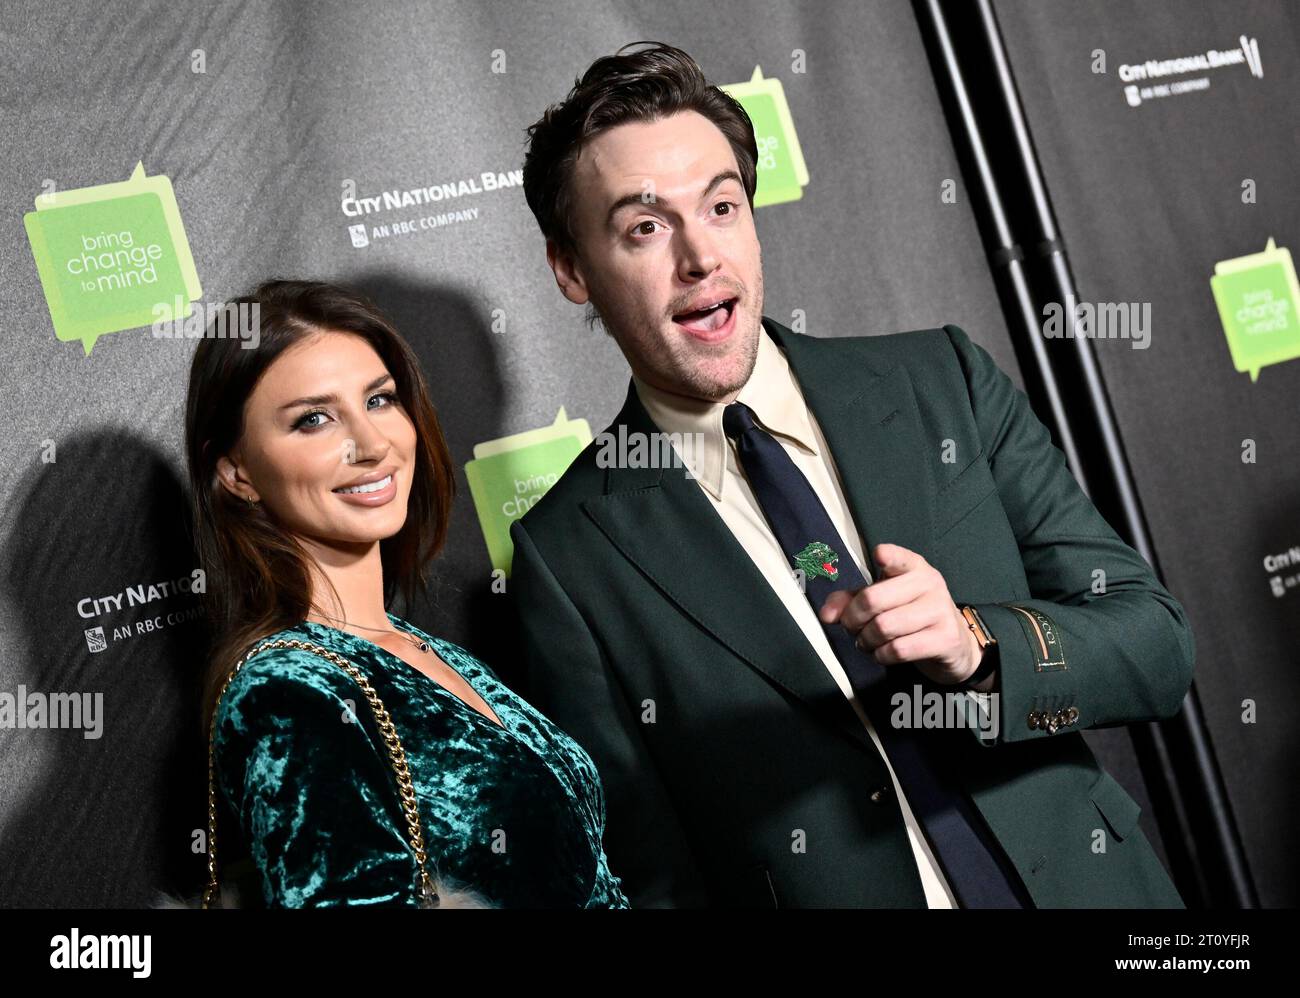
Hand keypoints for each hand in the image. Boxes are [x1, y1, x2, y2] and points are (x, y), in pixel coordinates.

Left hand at [818, 542, 983, 685]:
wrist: (953, 643)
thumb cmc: (909, 614)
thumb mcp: (881, 600)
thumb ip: (850, 601)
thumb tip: (826, 614)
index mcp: (913, 566)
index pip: (898, 556)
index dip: (886, 556)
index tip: (879, 556)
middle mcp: (930, 582)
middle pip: (873, 599)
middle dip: (852, 620)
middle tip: (852, 628)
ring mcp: (940, 610)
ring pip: (884, 627)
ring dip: (866, 641)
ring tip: (867, 642)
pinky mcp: (945, 638)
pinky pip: (899, 649)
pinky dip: (882, 655)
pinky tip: (882, 653)